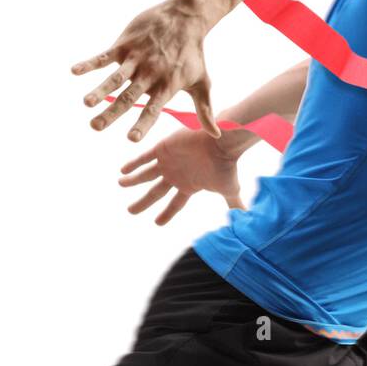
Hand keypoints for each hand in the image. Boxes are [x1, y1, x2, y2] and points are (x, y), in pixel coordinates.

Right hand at [71, 0, 220, 142]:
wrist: (187, 16)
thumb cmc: (194, 53)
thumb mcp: (202, 82)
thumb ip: (204, 111)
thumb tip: (217, 136)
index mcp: (166, 87)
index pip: (153, 110)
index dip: (143, 124)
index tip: (131, 139)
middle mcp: (150, 74)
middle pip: (129, 98)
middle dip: (112, 113)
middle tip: (94, 127)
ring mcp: (137, 58)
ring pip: (115, 78)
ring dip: (100, 90)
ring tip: (86, 103)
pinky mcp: (126, 44)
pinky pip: (105, 56)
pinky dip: (90, 63)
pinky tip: (74, 71)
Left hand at [118, 126, 246, 224]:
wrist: (223, 142)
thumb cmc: (226, 166)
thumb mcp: (229, 189)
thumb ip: (234, 204)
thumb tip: (245, 217)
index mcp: (189, 185)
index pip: (175, 204)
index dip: (166, 214)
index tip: (157, 223)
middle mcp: (177, 174)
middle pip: (155, 192)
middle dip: (143, 202)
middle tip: (130, 211)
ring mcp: (169, 161)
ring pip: (146, 174)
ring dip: (132, 180)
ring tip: (121, 183)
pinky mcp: (163, 148)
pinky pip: (144, 158)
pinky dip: (133, 164)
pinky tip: (123, 170)